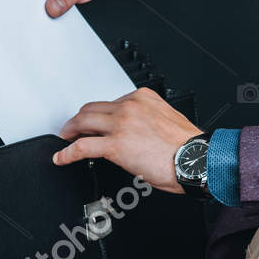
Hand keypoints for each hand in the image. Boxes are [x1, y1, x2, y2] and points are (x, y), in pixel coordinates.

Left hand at [53, 87, 201, 193]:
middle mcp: (130, 106)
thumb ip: (146, 119)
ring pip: (83, 122)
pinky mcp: (115, 145)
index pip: (110, 102)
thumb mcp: (165, 120)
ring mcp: (121, 124)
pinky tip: (62, 157)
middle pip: (91, 109)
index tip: (94, 123)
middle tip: (72, 130)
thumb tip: (132, 131)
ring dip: (70, 131)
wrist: (196, 159)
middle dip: (79, 120)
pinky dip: (68, 152)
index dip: (98, 115)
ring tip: (65, 140)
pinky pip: (83, 146)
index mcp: (143, 98)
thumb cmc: (187, 147)